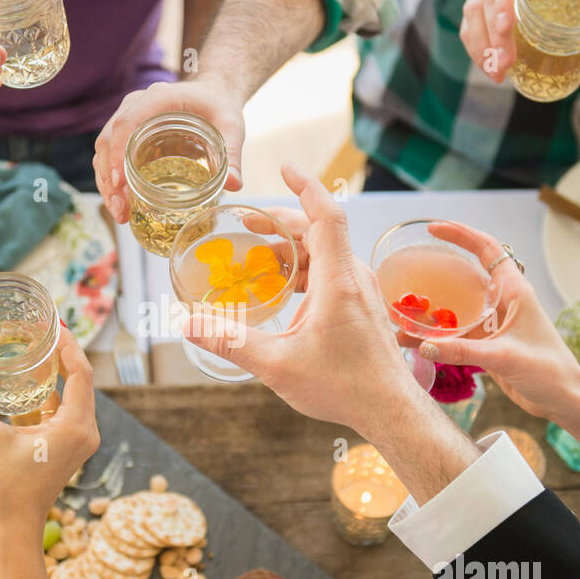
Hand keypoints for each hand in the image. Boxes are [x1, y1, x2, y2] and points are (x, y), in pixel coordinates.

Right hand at [0, 328, 100, 531]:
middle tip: (43, 330)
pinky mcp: (69, 447)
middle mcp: (85, 432)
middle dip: (63, 354)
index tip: (55, 324)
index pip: (81, 373)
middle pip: (81, 381)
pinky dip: (52, 394)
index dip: (69, 345)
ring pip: (73, 396)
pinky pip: (66, 411)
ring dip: (58, 374)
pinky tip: (32, 382)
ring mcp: (79, 441)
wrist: (14, 528)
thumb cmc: (4, 489)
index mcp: (75, 427)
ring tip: (37, 349)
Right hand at [94, 79, 245, 223]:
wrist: (213, 94)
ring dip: (107, 184)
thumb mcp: (231, 125)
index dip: (117, 152)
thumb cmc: (219, 106)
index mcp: (157, 98)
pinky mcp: (130, 136)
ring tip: (121, 214)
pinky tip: (123, 205)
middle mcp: (136, 106)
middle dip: (109, 178)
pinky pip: (112, 157)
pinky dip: (113, 182)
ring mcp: (129, 120)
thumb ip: (232, 153)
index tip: (120, 182)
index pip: (126, 123)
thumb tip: (234, 185)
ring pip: (104, 151)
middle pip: (108, 140)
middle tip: (120, 209)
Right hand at [182, 163, 419, 436]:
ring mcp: (362, 292)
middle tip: (248, 224)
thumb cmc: (344, 387)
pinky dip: (306, 271)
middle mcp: (354, 278)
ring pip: (326, 254)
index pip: (325, 215)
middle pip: (319, 232)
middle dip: (282, 222)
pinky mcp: (363, 307)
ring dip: (292, 250)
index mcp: (338, 280)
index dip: (304, 187)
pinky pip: (333, 274)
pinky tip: (285, 291)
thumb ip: (231, 342)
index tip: (285, 168)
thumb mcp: (277, 366)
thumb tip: (189, 325)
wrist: (390, 411)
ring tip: (259, 259)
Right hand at [413, 220, 579, 423]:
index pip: (487, 249)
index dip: (461, 234)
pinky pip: (458, 330)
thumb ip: (463, 350)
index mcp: (515, 291)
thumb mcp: (505, 357)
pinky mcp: (489, 343)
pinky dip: (438, 333)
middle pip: (468, 273)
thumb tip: (423, 346)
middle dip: (440, 268)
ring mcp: (496, 322)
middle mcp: (504, 302)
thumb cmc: (548, 371)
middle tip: (411, 269)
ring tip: (406, 309)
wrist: (563, 400)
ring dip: (435, 306)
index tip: (434, 228)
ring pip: (460, 304)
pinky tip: (417, 341)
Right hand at [461, 0, 579, 83]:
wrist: (574, 1)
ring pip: (474, 12)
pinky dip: (476, 51)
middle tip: (507, 64)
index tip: (507, 27)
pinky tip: (490, 70)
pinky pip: (469, 26)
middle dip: (493, 35)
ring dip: (481, 46)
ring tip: (498, 74)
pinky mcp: (483, 9)